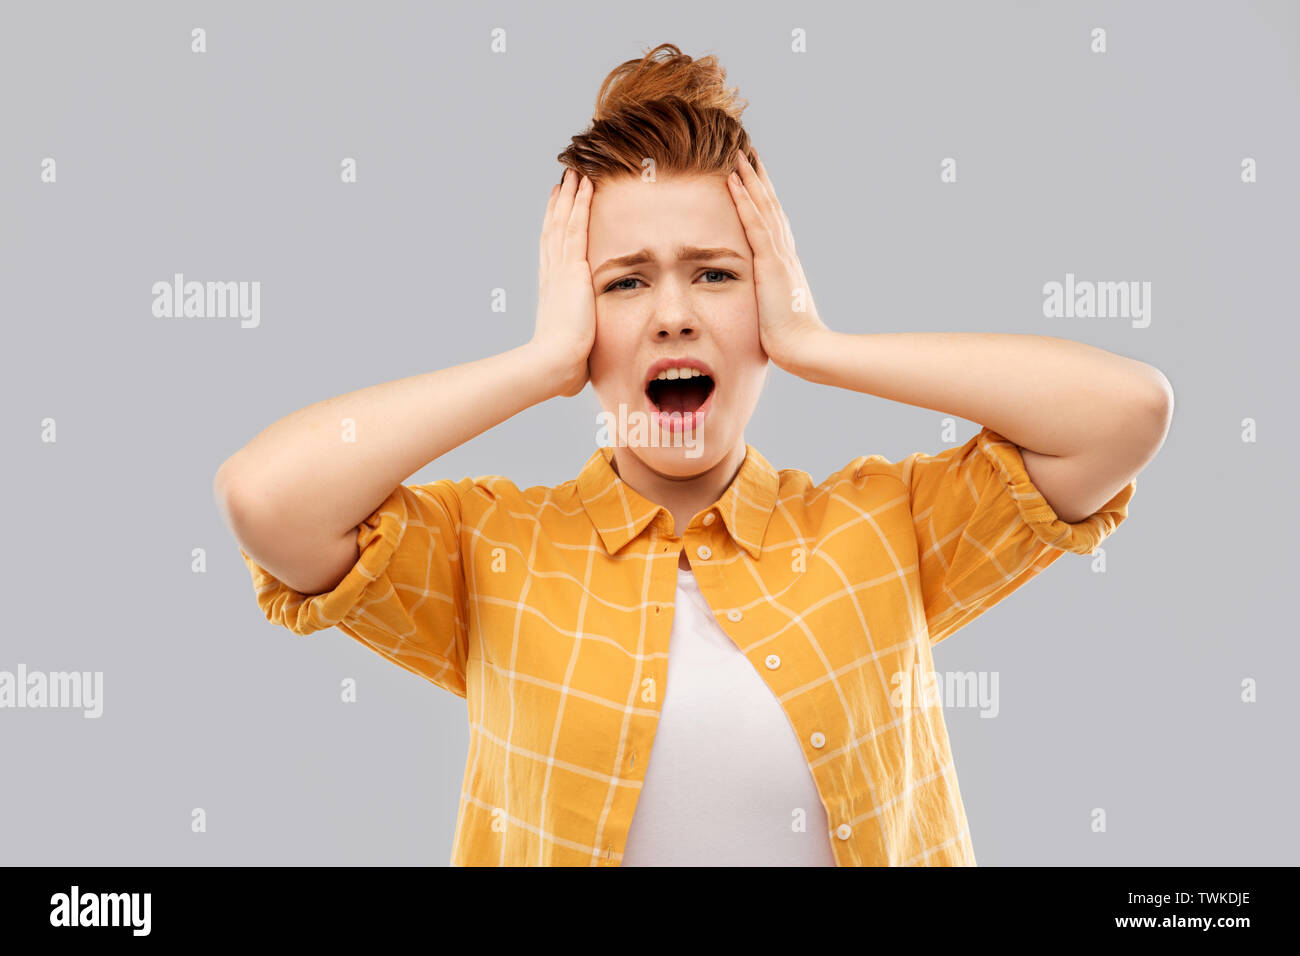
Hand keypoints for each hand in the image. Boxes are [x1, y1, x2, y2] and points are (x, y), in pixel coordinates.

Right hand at [530, 168, 596, 397]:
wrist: (554, 364)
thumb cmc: (561, 369)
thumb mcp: (572, 355)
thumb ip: (576, 356)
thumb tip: (576, 376)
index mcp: (552, 293)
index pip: (553, 253)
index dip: (553, 230)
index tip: (556, 211)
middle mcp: (552, 276)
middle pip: (554, 231)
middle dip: (559, 205)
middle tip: (564, 181)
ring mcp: (560, 270)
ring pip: (564, 223)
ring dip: (569, 196)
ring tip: (574, 172)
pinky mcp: (572, 269)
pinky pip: (576, 227)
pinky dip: (579, 204)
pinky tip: (584, 184)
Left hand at [727, 151, 829, 371]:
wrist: (804, 349)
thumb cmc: (788, 340)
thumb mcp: (773, 312)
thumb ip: (767, 299)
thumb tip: (759, 300)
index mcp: (783, 263)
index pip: (771, 222)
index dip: (761, 197)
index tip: (752, 175)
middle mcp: (784, 253)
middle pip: (770, 206)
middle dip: (758, 178)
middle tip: (746, 151)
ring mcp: (779, 256)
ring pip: (763, 207)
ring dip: (750, 179)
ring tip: (737, 154)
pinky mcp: (772, 264)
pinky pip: (755, 225)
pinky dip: (745, 201)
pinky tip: (733, 181)